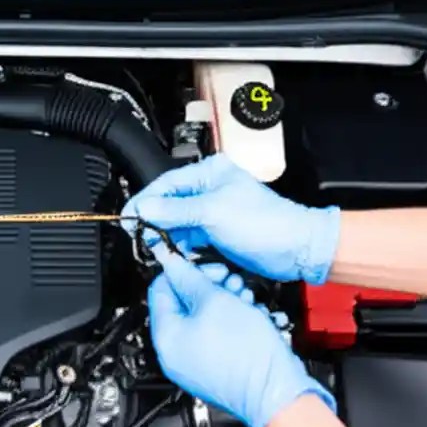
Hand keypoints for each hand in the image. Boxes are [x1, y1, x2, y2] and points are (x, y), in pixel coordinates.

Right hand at [123, 154, 340, 283]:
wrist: (295, 249)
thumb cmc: (267, 223)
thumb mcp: (213, 213)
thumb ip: (175, 210)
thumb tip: (145, 207)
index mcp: (210, 173)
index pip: (166, 183)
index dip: (146, 200)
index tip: (130, 216)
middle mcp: (211, 189)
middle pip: (169, 203)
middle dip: (156, 221)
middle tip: (140, 235)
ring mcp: (214, 212)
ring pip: (178, 223)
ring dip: (168, 236)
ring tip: (160, 247)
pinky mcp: (218, 233)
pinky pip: (190, 238)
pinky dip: (181, 246)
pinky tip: (177, 253)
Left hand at [147, 246, 335, 426]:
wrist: (277, 392)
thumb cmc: (248, 356)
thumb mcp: (216, 302)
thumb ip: (190, 279)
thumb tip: (173, 264)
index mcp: (166, 338)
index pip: (159, 290)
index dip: (181, 271)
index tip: (202, 264)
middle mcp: (175, 354)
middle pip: (183, 304)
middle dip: (208, 286)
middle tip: (228, 281)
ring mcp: (196, 364)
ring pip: (203, 319)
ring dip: (224, 301)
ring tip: (243, 298)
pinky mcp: (216, 368)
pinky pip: (217, 336)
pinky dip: (232, 321)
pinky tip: (250, 316)